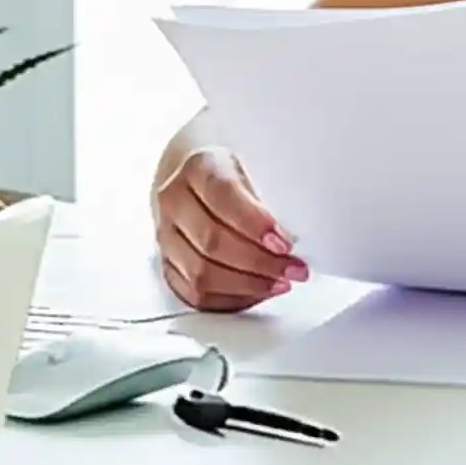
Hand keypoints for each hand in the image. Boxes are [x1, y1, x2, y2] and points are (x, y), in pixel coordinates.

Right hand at [154, 148, 307, 311]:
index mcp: (198, 168)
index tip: (284, 241)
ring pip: (200, 273)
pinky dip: (229, 299)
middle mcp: (175, 200)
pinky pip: (194, 294)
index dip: (255, 223)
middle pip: (212, 241)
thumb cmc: (232, 173)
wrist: (192, 179)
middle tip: (293, 268)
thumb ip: (271, 193)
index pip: (223, 195)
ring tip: (280, 282)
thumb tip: (299, 232)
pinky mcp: (167, 263)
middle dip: (259, 261)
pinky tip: (257, 292)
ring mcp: (166, 235)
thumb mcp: (254, 165)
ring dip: (247, 284)